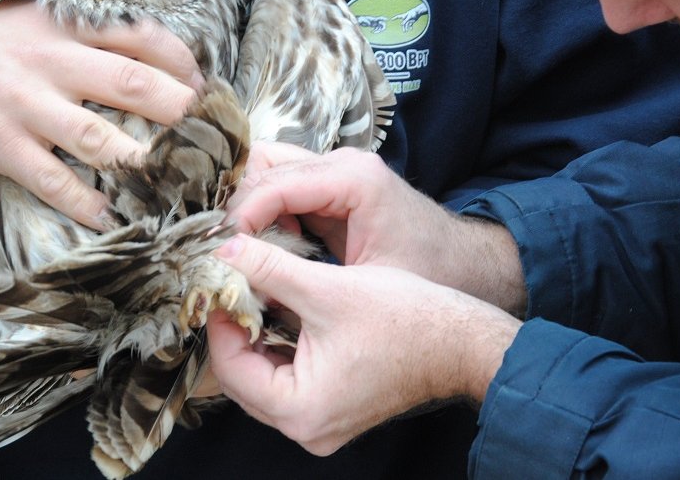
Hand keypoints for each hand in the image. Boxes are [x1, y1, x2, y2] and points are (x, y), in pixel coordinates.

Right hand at [0, 0, 200, 229]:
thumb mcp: (31, 22)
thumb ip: (85, 35)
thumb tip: (154, 59)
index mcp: (63, 24)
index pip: (142, 36)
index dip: (185, 64)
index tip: (208, 89)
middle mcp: (49, 60)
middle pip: (136, 85)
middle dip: (185, 114)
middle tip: (216, 139)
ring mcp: (25, 106)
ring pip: (102, 140)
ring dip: (147, 166)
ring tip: (181, 184)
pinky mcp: (1, 146)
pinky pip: (56, 182)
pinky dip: (89, 205)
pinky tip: (115, 218)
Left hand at [206, 234, 520, 455]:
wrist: (463, 341)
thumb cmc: (406, 319)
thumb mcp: (328, 288)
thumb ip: (269, 269)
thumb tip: (223, 253)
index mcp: (299, 409)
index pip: (230, 365)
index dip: (218, 317)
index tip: (217, 278)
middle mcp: (306, 428)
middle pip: (243, 375)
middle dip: (236, 326)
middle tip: (232, 280)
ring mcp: (321, 421)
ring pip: (265, 374)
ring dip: (258, 332)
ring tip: (256, 287)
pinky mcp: (335, 408)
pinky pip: (290, 377)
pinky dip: (282, 343)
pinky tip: (285, 306)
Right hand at [226, 144, 526, 314]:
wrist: (468, 268)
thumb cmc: (427, 276)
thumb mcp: (364, 284)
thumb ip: (300, 273)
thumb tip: (240, 272)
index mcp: (354, 178)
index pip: (274, 183)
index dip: (239, 217)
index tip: (218, 253)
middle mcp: (344, 162)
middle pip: (264, 164)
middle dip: (236, 206)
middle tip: (218, 251)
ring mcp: (338, 169)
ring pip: (268, 170)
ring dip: (248, 206)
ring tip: (234, 250)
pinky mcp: (334, 185)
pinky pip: (284, 185)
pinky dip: (265, 211)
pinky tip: (258, 247)